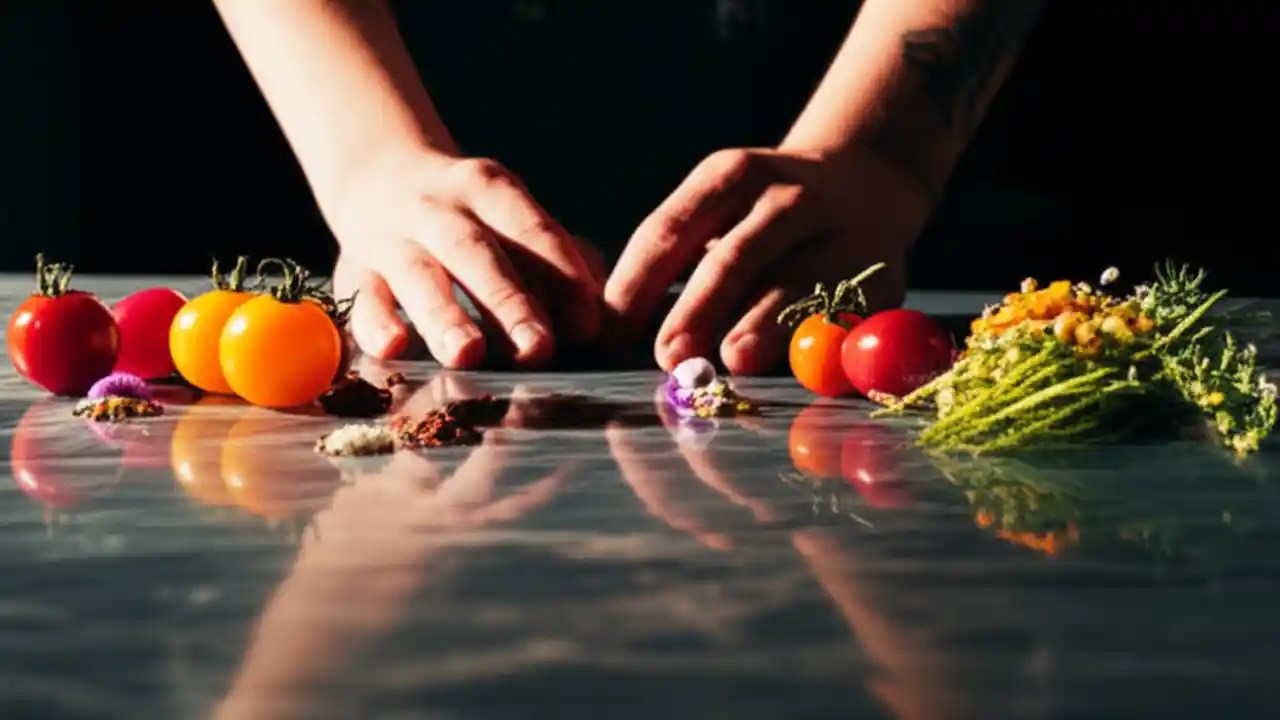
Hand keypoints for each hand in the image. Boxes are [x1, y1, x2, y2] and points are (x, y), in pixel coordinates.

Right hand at [329, 149, 602, 368]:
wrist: (377, 174)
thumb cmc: (473, 218)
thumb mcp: (514, 218)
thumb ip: (559, 263)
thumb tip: (601, 319)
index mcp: (489, 189)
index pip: (531, 230)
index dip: (561, 274)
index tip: (590, 322)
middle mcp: (438, 208)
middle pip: (475, 254)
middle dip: (509, 302)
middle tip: (539, 348)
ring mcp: (391, 238)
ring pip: (418, 276)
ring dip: (444, 316)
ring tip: (467, 354)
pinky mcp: (353, 271)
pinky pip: (361, 299)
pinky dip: (374, 324)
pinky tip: (393, 348)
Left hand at [605, 147, 930, 373]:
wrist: (868, 182)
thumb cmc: (764, 214)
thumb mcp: (720, 205)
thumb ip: (677, 256)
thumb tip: (617, 328)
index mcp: (729, 177)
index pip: (669, 231)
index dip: (636, 285)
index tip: (610, 332)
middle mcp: (783, 197)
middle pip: (732, 258)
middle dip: (698, 309)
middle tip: (668, 355)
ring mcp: (835, 234)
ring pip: (795, 283)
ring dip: (763, 323)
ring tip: (735, 358)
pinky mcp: (875, 275)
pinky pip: (844, 312)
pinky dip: (819, 341)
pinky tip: (797, 368)